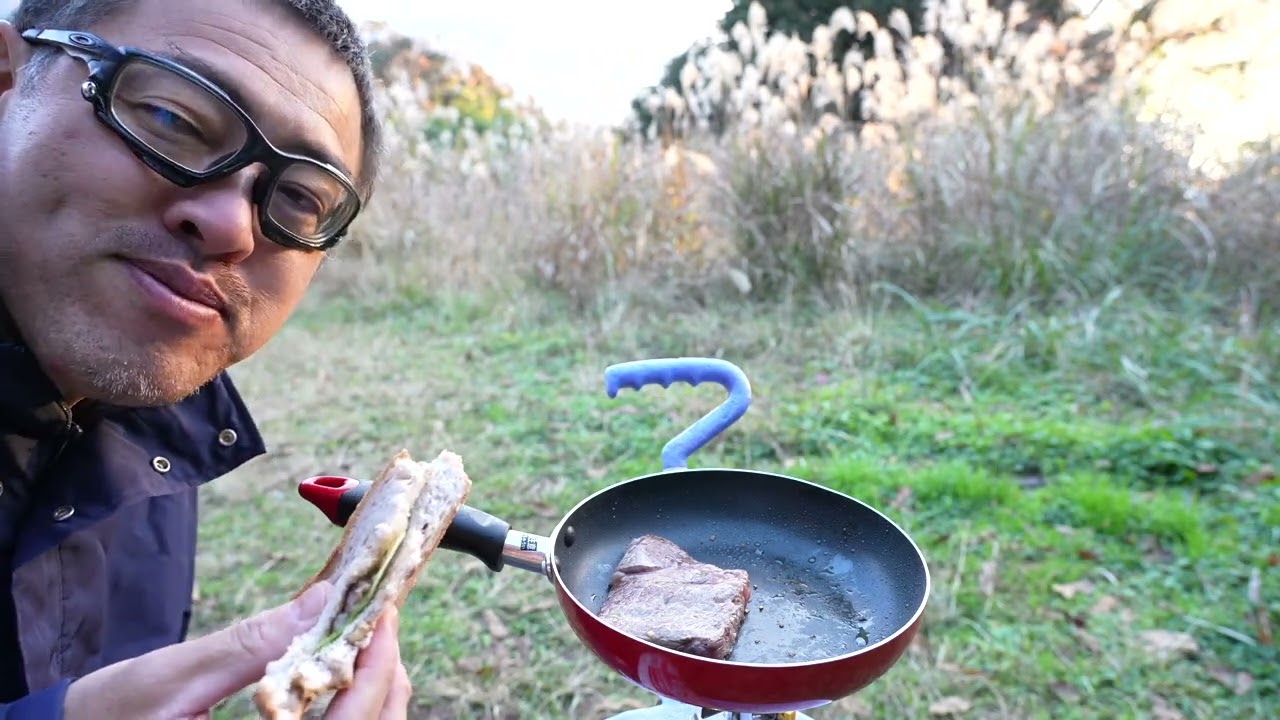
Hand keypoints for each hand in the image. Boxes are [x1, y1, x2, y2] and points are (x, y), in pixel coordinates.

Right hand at [62, 582, 412, 718]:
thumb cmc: (109, 716)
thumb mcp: (173, 677)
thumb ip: (251, 645)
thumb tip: (320, 600)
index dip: (378, 666)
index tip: (384, 613)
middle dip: (384, 675)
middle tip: (378, 620)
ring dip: (373, 692)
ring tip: (362, 639)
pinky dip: (351, 708)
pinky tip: (340, 673)